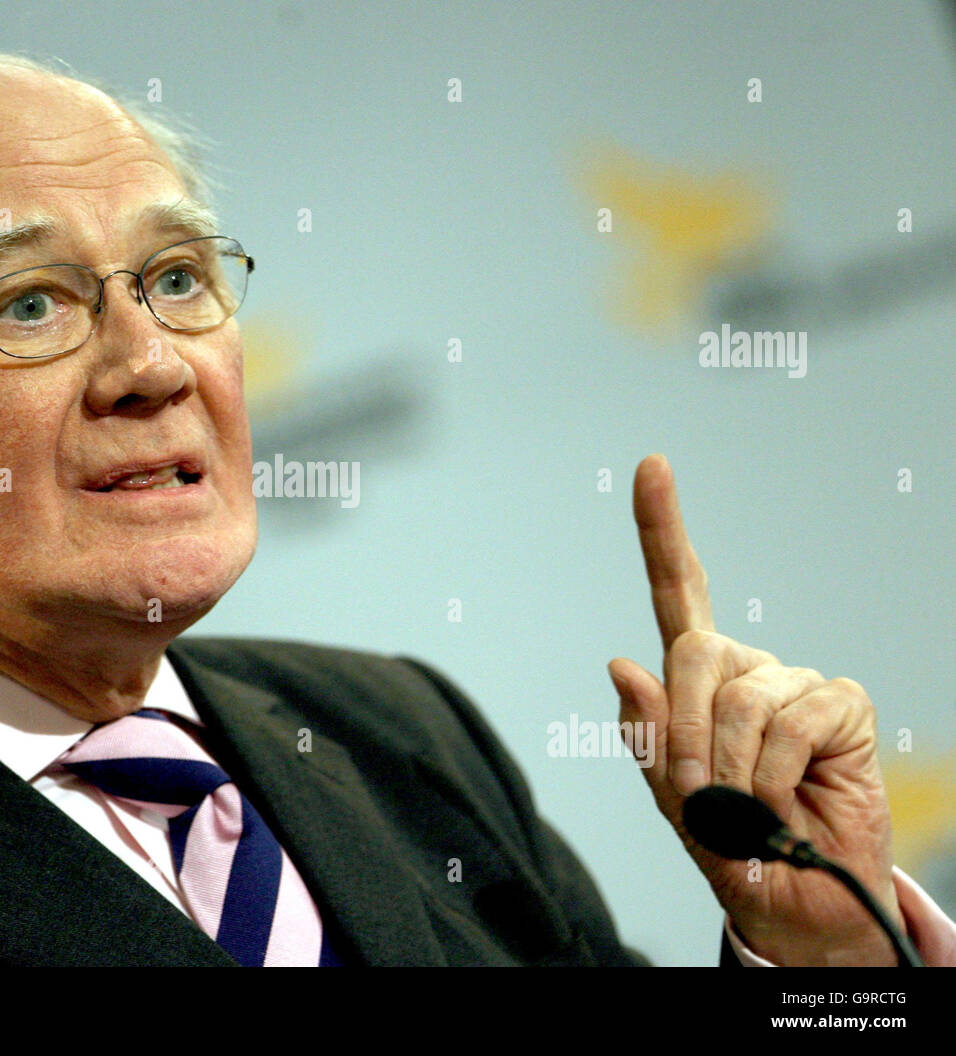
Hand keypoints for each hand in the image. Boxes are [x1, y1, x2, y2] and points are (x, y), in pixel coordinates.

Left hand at [608, 454, 901, 965]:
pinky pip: (791, 720)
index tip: (651, 464)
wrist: (797, 902)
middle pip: (693, 653)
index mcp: (698, 681)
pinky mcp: (842, 706)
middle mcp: (747, 668)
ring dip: (731, 768)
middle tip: (699, 793)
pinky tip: (789, 798)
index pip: (678, 592)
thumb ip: (647, 736)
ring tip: (748, 807)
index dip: (662, 529)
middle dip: (684, 733)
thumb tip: (622, 662)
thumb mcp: (673, 800)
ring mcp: (796, 683)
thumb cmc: (734, 846)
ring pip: (741, 697)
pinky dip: (776, 772)